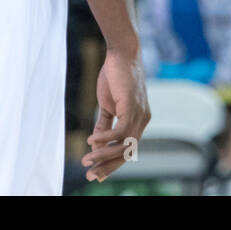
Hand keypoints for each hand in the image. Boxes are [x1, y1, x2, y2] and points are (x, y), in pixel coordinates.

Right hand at [82, 49, 150, 181]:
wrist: (121, 53)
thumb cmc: (115, 77)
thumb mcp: (108, 105)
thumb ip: (104, 124)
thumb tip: (96, 143)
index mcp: (139, 120)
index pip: (127, 149)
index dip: (112, 163)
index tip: (95, 174)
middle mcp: (143, 120)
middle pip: (127, 152)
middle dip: (107, 166)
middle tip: (89, 175)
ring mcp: (140, 114)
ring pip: (124, 145)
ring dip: (103, 154)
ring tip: (87, 159)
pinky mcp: (133, 107)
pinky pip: (120, 131)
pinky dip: (105, 138)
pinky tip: (90, 140)